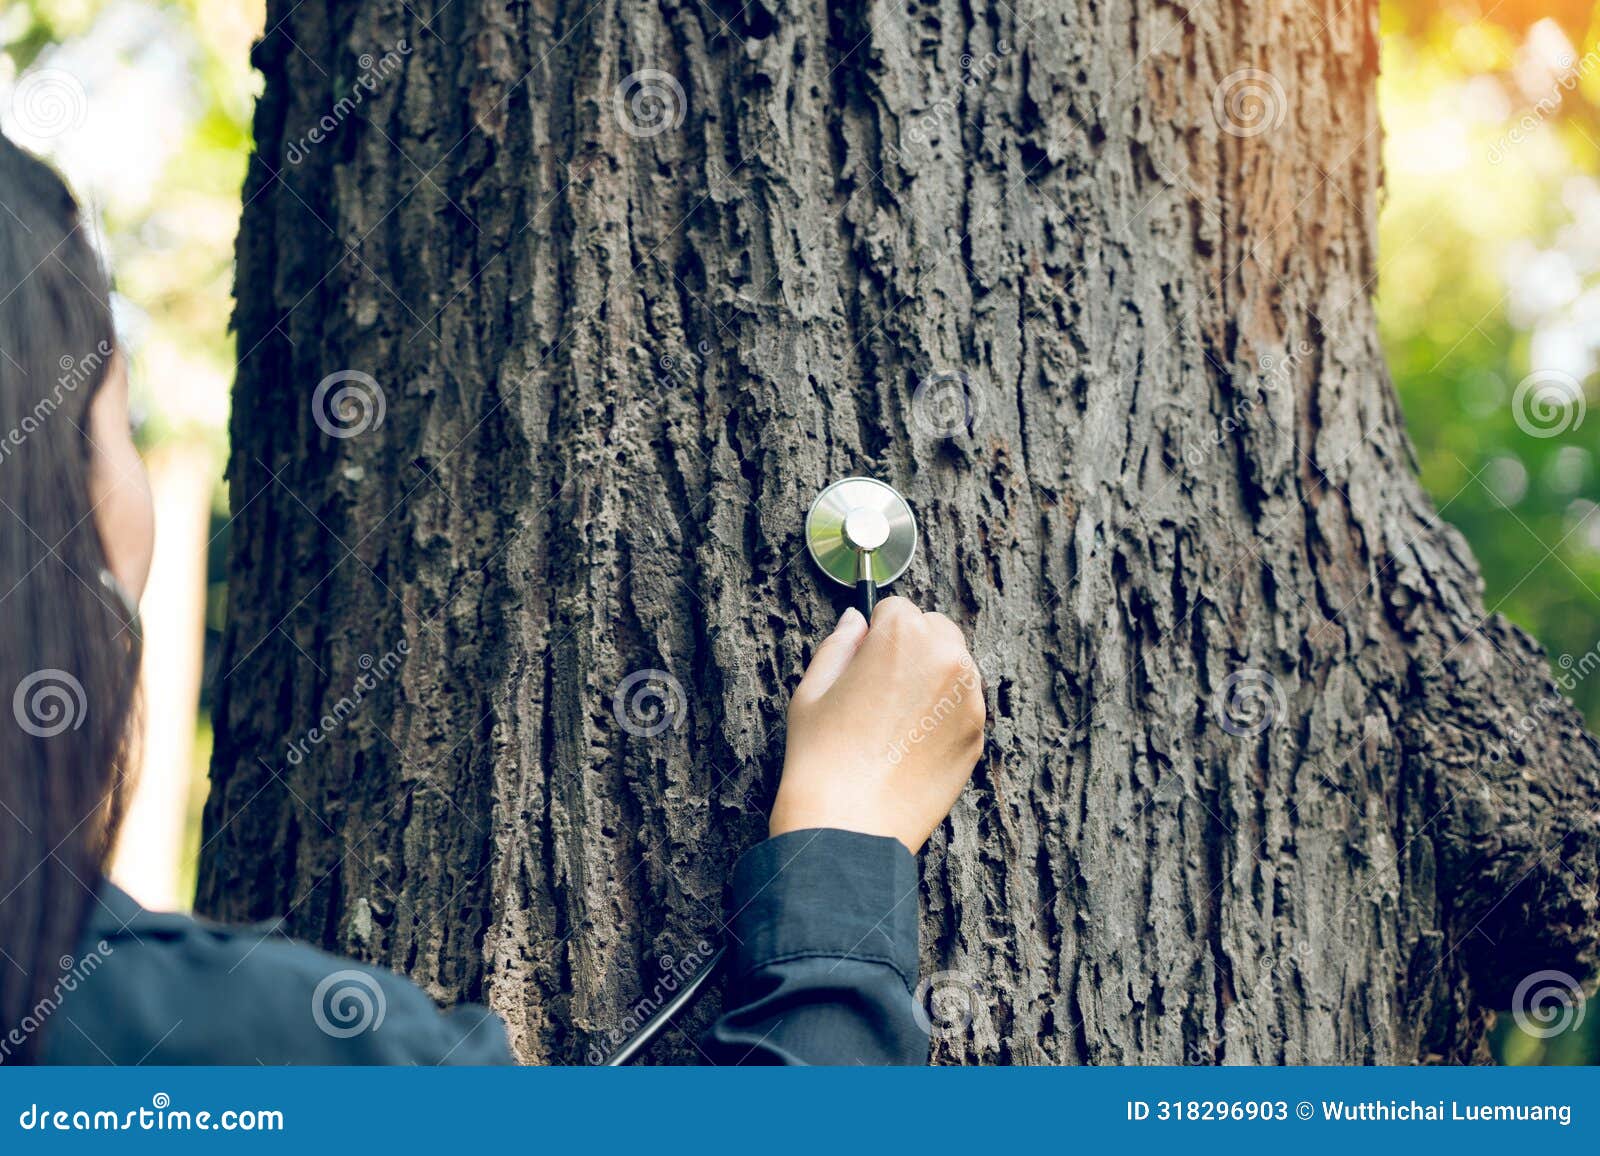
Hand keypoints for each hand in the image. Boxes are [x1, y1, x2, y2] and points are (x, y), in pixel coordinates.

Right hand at [771, 597, 984, 853]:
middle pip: (935, 630)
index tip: (863, 660)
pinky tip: (909, 743)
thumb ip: (839, 643)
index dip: (875, 634)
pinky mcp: (978, 734)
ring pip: (954, 668)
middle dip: (912, 647)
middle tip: (879, 688)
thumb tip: (856, 621)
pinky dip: (943, 715)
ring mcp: (969, 698)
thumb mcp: (813, 688)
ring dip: (931, 679)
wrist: (849, 824)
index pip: (897, 608)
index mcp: (902, 635)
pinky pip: (963, 706)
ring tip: (893, 721)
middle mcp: (945, 658)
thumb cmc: (822, 756)